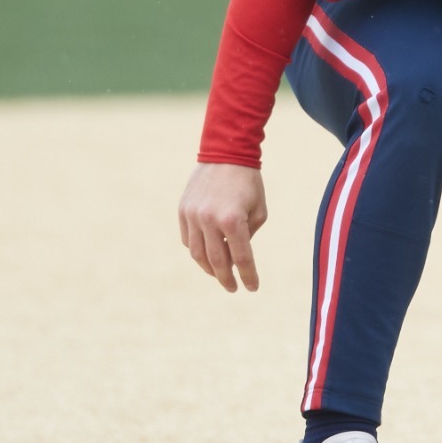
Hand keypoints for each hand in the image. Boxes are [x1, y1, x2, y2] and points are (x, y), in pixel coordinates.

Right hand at [177, 162, 267, 291]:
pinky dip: (197, 250)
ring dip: (209, 268)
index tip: (252, 288)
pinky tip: (207, 254)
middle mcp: (209, 220)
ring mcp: (192, 215)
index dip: (248, 276)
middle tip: (233, 287)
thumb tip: (235, 257)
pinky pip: (187, 239)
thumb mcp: (258, 211)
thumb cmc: (249, 184)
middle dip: (226, 278)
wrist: (226, 154)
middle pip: (216, 261)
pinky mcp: (182, 210)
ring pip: (197, 254)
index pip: (241, 258)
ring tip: (220, 274)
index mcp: (233, 220)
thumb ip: (248, 236)